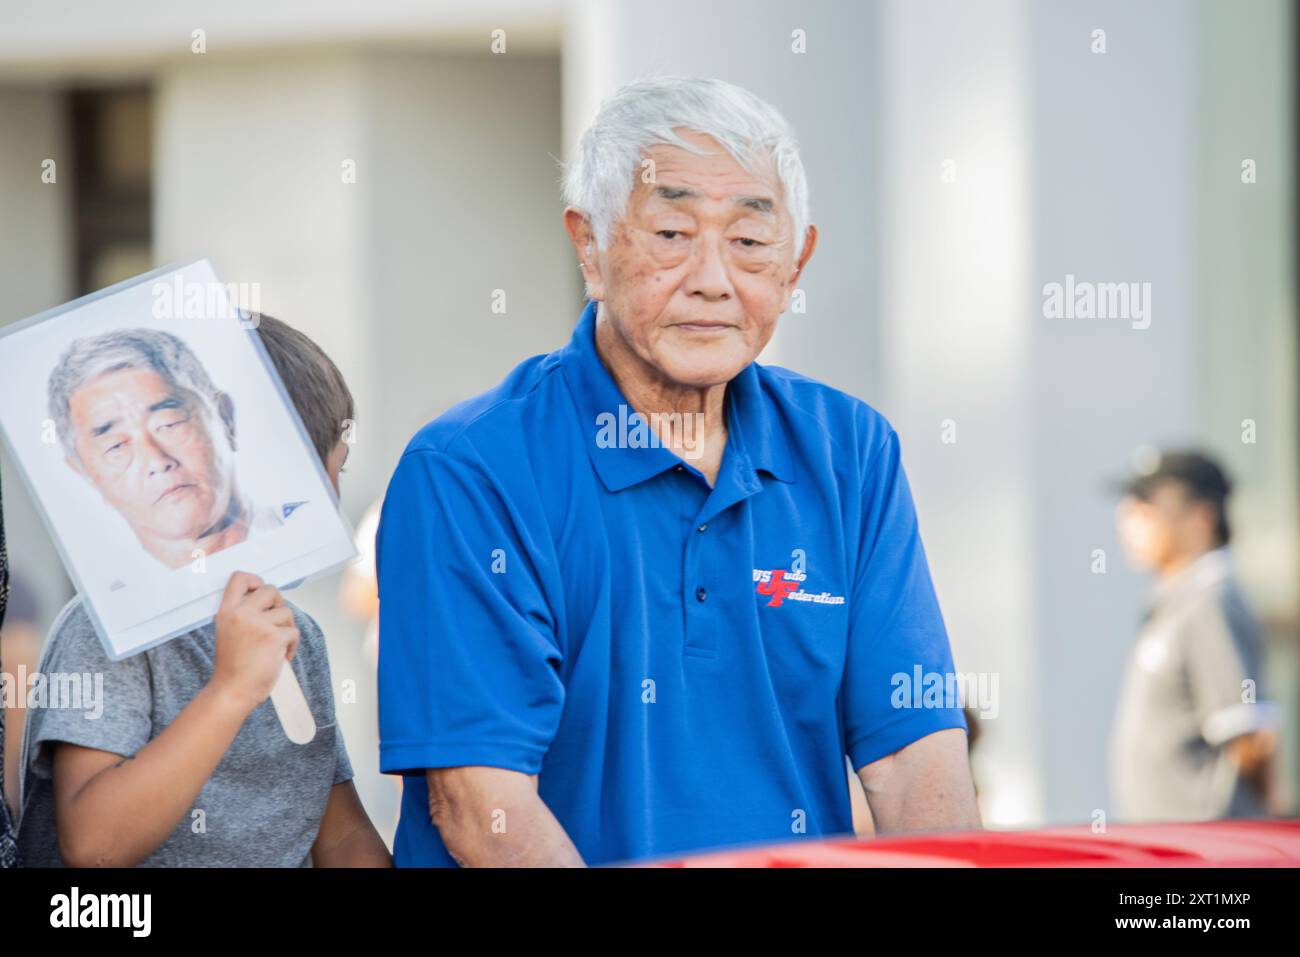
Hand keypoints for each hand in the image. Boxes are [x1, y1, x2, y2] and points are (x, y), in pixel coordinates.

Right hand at [209, 571, 299, 713]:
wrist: (233, 690)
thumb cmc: (233, 665)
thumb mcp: (228, 631)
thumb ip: (242, 612)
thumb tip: (267, 597)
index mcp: (227, 611)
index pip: (240, 578)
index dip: (255, 581)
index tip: (259, 592)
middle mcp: (241, 614)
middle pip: (270, 589)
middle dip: (278, 605)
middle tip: (275, 623)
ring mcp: (258, 625)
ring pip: (286, 612)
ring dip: (286, 628)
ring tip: (276, 645)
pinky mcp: (274, 637)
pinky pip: (294, 631)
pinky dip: (292, 645)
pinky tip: (281, 656)